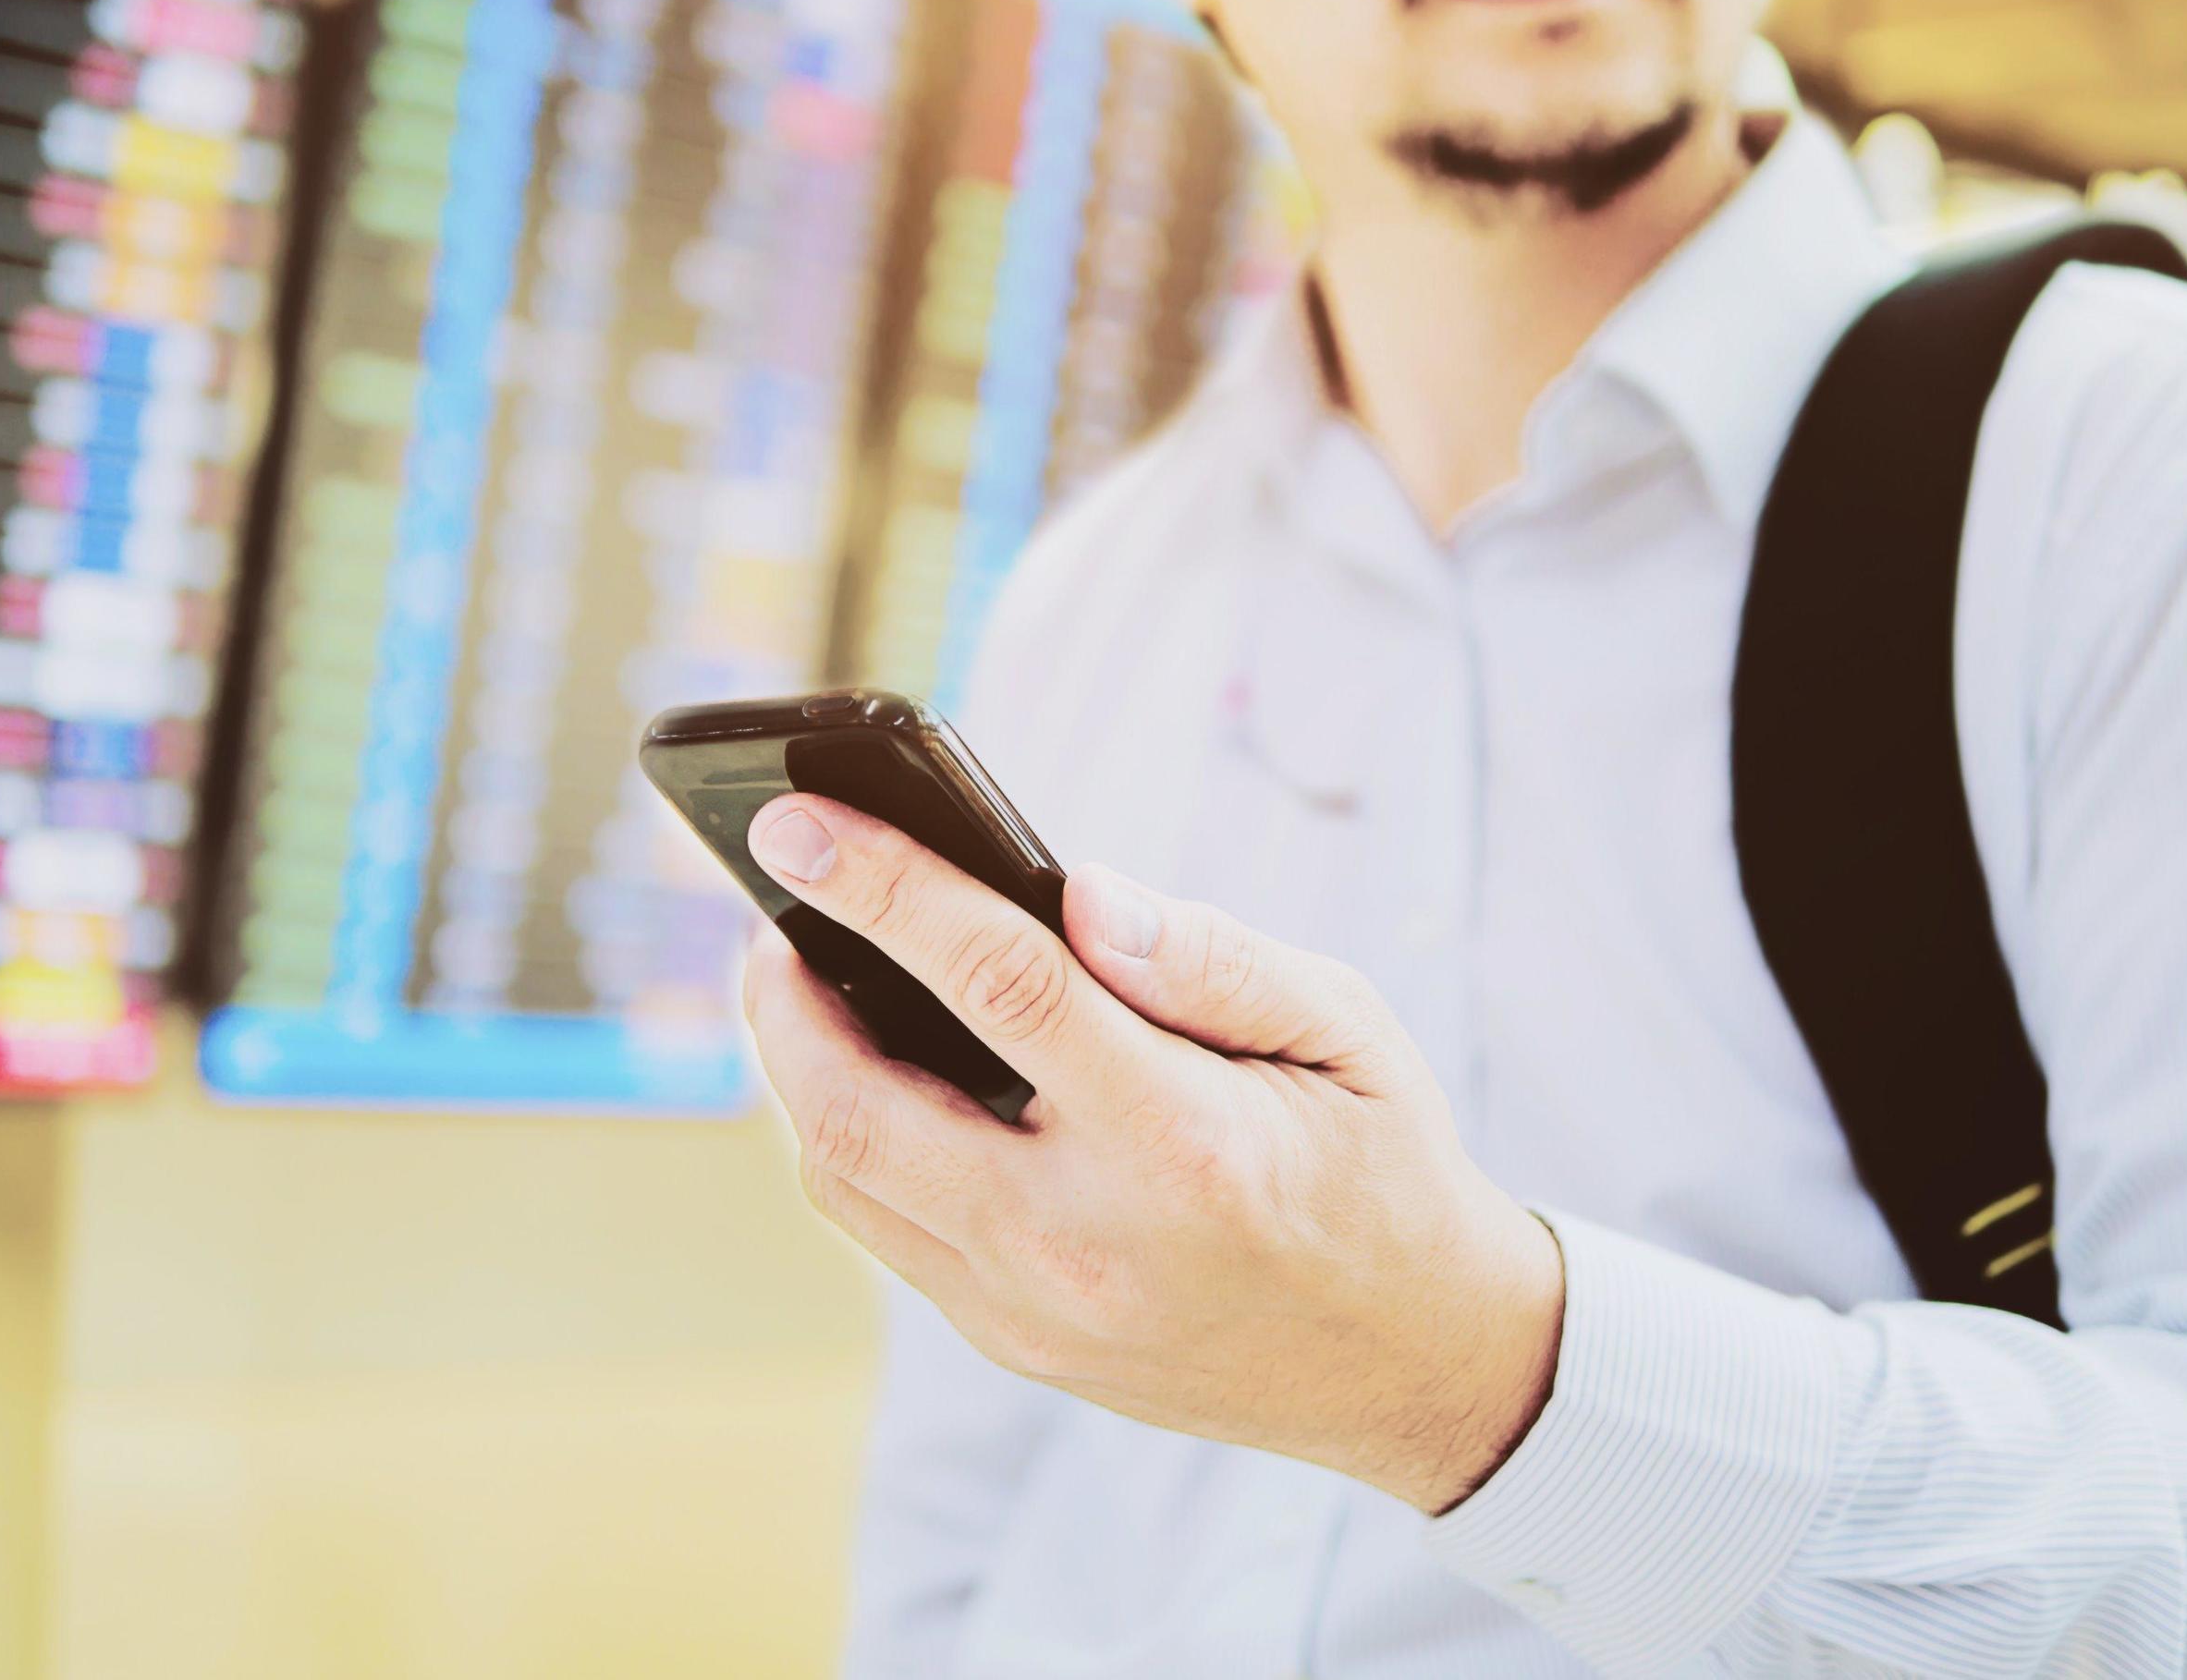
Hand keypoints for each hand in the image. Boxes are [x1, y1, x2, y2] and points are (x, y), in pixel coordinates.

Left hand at [739, 794, 1564, 1513]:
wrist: (1415, 1365)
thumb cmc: (1382, 1168)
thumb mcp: (1348, 1031)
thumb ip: (1213, 957)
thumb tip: (1081, 894)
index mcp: (1183, 1145)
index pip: (999, 985)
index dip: (885, 887)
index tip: (800, 820)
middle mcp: (1087, 1242)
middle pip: (862, 1109)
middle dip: (784, 995)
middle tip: (771, 906)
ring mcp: (1037, 1312)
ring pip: (846, 1181)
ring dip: (799, 1072)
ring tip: (804, 979)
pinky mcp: (1016, 1344)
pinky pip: (886, 1231)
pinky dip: (852, 1139)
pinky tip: (871, 1072)